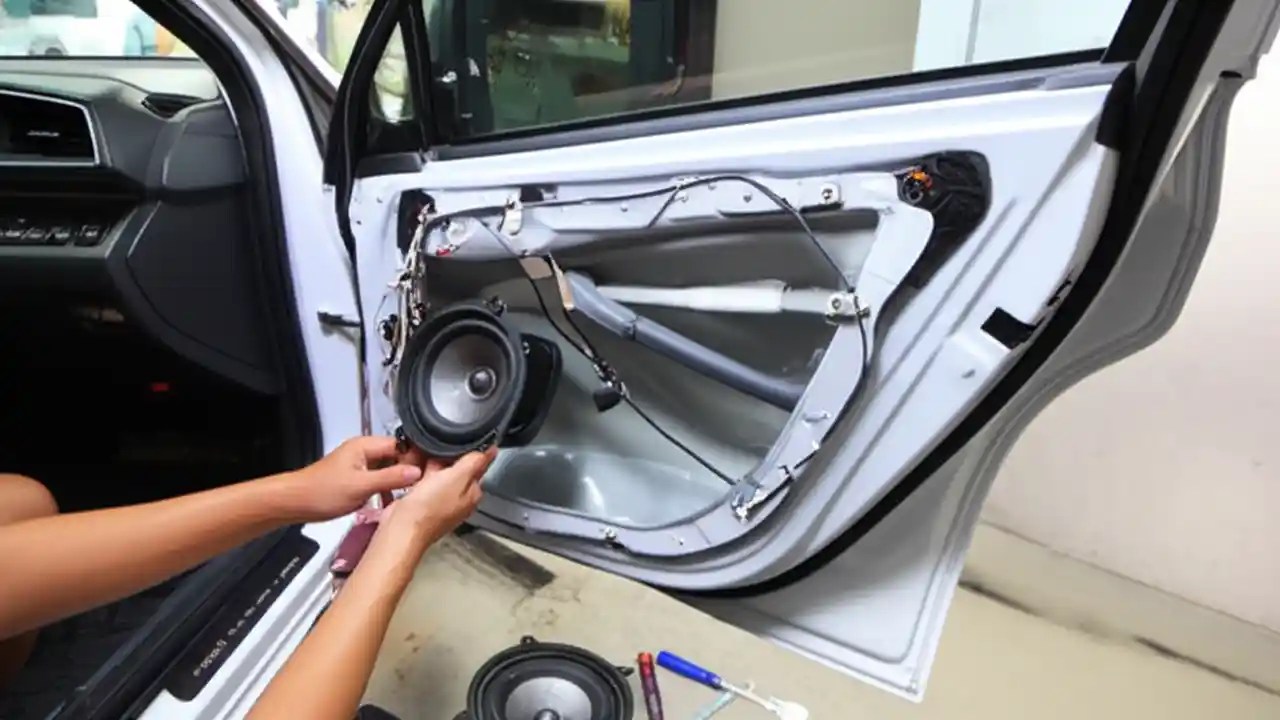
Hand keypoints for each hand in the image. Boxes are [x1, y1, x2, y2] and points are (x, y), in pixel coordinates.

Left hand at [281, 437, 426, 521]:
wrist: (294, 503)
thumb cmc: (323, 492)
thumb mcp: (361, 486)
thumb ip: (391, 478)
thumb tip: (418, 472)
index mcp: (365, 446)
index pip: (401, 445)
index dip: (416, 458)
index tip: (429, 474)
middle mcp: (364, 451)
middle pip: (396, 456)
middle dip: (408, 470)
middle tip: (422, 487)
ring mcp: (359, 465)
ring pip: (388, 469)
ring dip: (397, 481)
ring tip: (410, 496)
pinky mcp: (355, 478)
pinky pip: (378, 479)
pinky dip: (385, 489)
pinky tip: (391, 502)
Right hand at [379, 447, 495, 549]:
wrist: (401, 528)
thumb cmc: (430, 508)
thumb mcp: (458, 477)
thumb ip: (475, 462)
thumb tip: (492, 450)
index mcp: (472, 494)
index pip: (477, 466)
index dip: (468, 452)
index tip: (457, 442)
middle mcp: (459, 500)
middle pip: (457, 469)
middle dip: (446, 457)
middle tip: (436, 450)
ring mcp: (440, 502)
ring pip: (438, 473)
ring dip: (431, 464)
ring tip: (422, 457)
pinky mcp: (422, 503)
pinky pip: (423, 481)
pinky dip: (419, 473)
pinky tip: (412, 470)